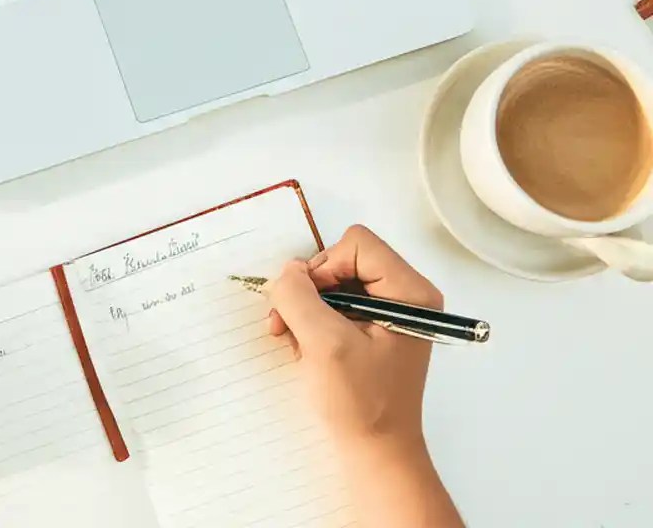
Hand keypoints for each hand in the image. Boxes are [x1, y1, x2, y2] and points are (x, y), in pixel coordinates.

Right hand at [266, 225, 441, 458]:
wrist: (375, 452)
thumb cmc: (360, 403)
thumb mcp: (325, 344)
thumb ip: (300, 297)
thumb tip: (286, 272)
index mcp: (410, 292)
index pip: (357, 244)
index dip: (324, 268)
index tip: (310, 306)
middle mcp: (404, 295)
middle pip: (342, 260)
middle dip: (309, 290)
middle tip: (287, 323)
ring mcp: (388, 313)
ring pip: (333, 284)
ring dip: (305, 308)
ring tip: (291, 338)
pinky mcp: (372, 330)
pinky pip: (334, 306)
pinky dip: (311, 322)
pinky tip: (303, 348)